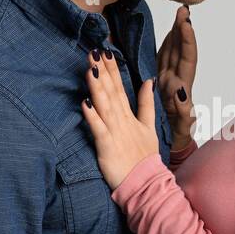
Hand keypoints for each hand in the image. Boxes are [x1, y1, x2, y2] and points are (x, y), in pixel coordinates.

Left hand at [80, 50, 159, 188]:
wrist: (147, 183)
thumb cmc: (144, 158)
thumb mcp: (149, 127)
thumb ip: (147, 103)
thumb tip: (148, 81)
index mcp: (130, 116)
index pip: (121, 88)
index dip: (113, 69)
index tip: (106, 51)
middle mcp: (122, 121)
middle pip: (112, 92)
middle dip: (103, 71)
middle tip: (95, 51)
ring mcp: (115, 133)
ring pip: (105, 106)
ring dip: (97, 87)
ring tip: (91, 68)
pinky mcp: (107, 147)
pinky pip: (98, 129)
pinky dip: (92, 116)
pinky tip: (85, 102)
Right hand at [156, 4, 196, 148]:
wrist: (174, 143)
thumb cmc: (179, 135)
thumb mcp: (182, 126)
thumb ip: (183, 111)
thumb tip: (181, 92)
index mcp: (182, 86)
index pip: (187, 58)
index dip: (187, 40)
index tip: (186, 23)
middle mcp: (177, 78)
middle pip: (181, 50)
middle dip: (183, 29)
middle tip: (183, 10)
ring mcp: (169, 78)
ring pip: (172, 51)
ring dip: (176, 33)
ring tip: (179, 15)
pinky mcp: (160, 81)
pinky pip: (163, 59)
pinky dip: (166, 44)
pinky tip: (167, 33)